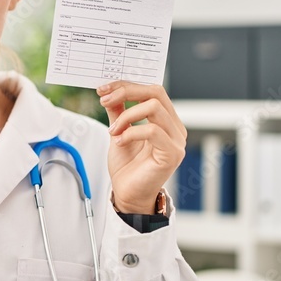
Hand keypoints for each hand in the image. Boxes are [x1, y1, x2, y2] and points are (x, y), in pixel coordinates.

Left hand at [97, 80, 186, 213]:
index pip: (152, 90)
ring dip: (126, 116)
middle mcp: (175, 128)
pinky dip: (131, 132)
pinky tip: (119, 142)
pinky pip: (152, 131)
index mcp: (166, 120)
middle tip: (104, 100)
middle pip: (156, 93)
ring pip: (154, 108)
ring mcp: (176, 141)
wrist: (128, 194)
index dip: (127, 85)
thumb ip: (118, 111)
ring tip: (113, 130)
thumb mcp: (118, 131)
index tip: (103, 89)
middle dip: (126, 92)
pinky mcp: (172, 154)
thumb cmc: (127, 167)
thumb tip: (110, 91)